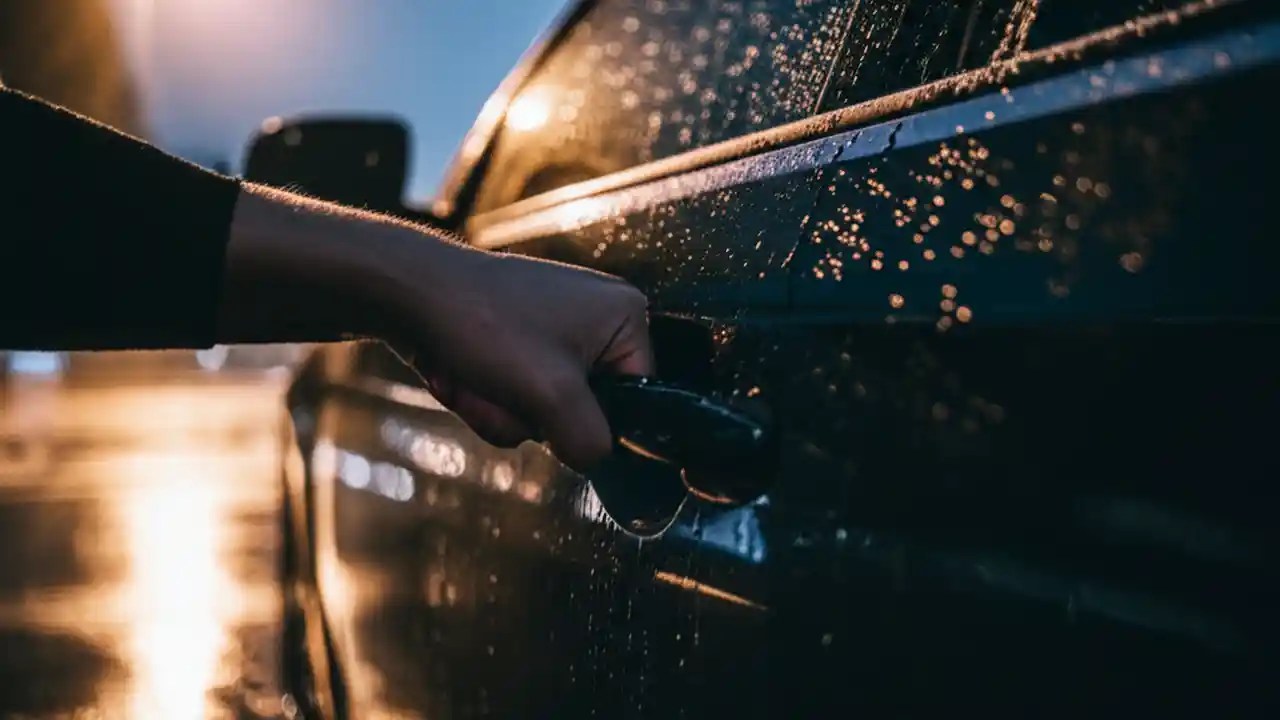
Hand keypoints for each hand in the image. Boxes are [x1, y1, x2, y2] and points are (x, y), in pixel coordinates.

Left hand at [219, 183, 653, 470]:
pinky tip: (462, 375)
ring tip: (475, 382)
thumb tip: (595, 459)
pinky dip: (488, 395)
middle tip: (501, 394)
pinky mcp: (519, 336)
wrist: (406, 292)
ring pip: (544, 408)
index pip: (638, 399)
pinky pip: (518, 392)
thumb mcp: (550, 395)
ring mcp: (556, 325)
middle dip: (532, 416)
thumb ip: (590, 440)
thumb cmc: (482, 326)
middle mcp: (597, 315)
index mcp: (624, 315)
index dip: (591, 423)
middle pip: (585, 410)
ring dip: (503, 411)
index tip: (549, 415)